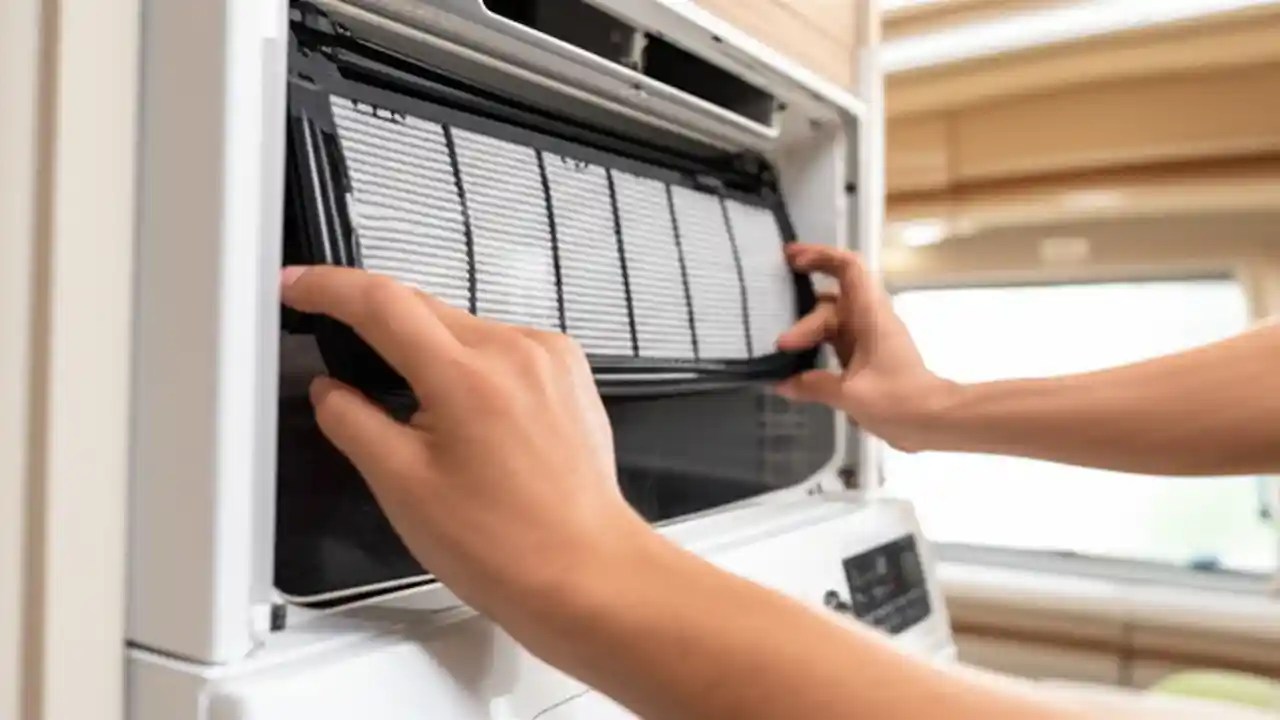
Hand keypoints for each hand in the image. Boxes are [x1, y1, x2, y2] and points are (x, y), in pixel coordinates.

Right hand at [279, 266, 649, 626]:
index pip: (382, 303)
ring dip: (427, 348)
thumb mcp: (403, 487)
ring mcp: (551, 358)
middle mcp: (516, 350)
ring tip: (415, 409)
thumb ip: (353, 424)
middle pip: (424, 309)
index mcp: (467, 374)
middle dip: (375, 321)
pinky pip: (504, 347)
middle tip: (338, 347)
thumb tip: (330, 390)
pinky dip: (471, 363)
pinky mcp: (570, 374)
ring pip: (465, 327)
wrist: (587, 574)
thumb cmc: (502, 546)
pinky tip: (466, 411)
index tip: (296, 286)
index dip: (328, 287)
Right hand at [774, 244, 956, 450]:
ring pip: (831, 322)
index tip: (792, 260)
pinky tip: (795, 366)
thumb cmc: (899, 400)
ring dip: (807, 332)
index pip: (848, 269)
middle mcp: (869, 321)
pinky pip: (834, 342)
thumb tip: (782, 383)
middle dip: (803, 317)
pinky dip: (814, 348)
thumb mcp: (852, 395)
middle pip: (830, 302)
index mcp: (871, 316)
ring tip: (780, 349)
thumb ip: (814, 386)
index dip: (821, 256)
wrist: (932, 420)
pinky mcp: (866, 358)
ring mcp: (868, 339)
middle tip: (779, 343)